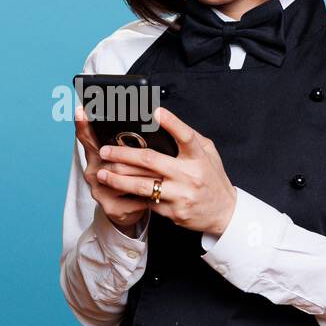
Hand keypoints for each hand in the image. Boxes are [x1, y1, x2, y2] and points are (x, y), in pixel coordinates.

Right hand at [75, 105, 164, 234]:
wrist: (127, 211)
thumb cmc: (129, 178)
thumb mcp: (125, 159)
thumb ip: (128, 144)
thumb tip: (145, 120)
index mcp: (96, 156)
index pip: (87, 137)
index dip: (83, 124)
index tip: (81, 110)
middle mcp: (93, 172)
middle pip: (114, 160)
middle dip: (136, 157)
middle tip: (154, 153)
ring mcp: (100, 191)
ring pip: (126, 179)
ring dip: (147, 177)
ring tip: (164, 175)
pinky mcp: (111, 208)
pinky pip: (135, 199)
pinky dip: (149, 197)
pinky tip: (158, 195)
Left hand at [94, 106, 236, 236]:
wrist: (223, 213)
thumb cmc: (212, 179)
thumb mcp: (209, 154)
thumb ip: (191, 138)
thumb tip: (166, 120)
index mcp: (199, 158)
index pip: (186, 137)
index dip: (172, 123)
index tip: (155, 111)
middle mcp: (190, 176)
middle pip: (151, 161)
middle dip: (123, 154)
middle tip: (105, 150)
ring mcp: (181, 195)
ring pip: (142, 185)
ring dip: (118, 178)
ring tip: (102, 173)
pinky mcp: (173, 212)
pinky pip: (147, 201)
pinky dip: (130, 195)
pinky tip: (117, 190)